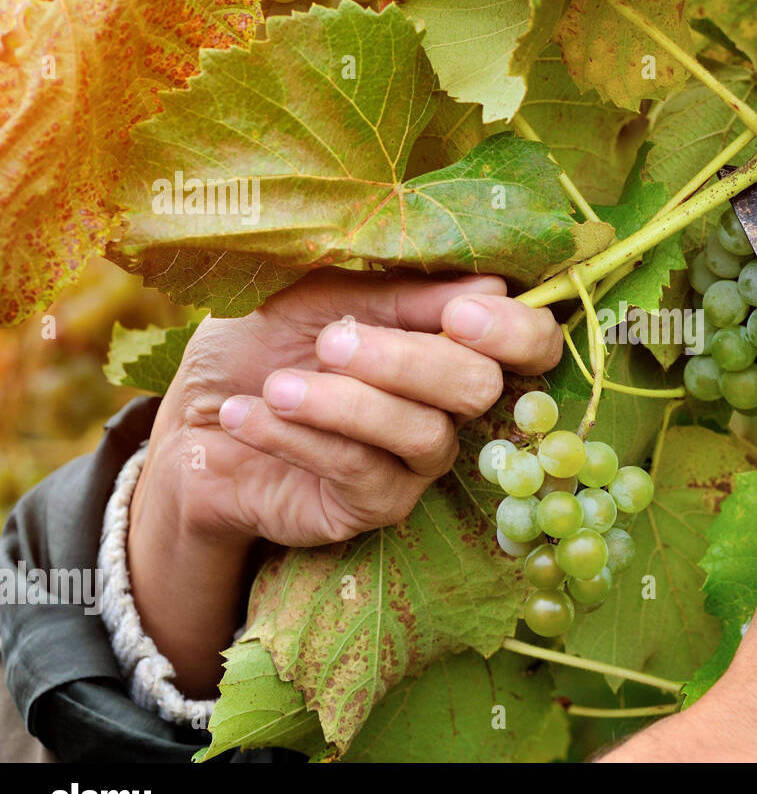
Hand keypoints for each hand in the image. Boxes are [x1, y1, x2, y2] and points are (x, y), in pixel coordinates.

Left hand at [126, 270, 561, 692]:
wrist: (190, 422)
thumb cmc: (259, 346)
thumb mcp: (315, 297)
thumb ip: (395, 295)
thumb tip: (491, 287)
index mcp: (447, 342)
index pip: (529, 345)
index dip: (514, 332)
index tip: (459, 314)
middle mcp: (448, 405)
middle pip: (479, 388)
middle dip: (410, 361)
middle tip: (334, 343)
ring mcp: (417, 461)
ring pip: (423, 434)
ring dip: (344, 404)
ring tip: (276, 386)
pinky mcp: (376, 507)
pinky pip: (361, 471)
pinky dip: (301, 438)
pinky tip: (249, 414)